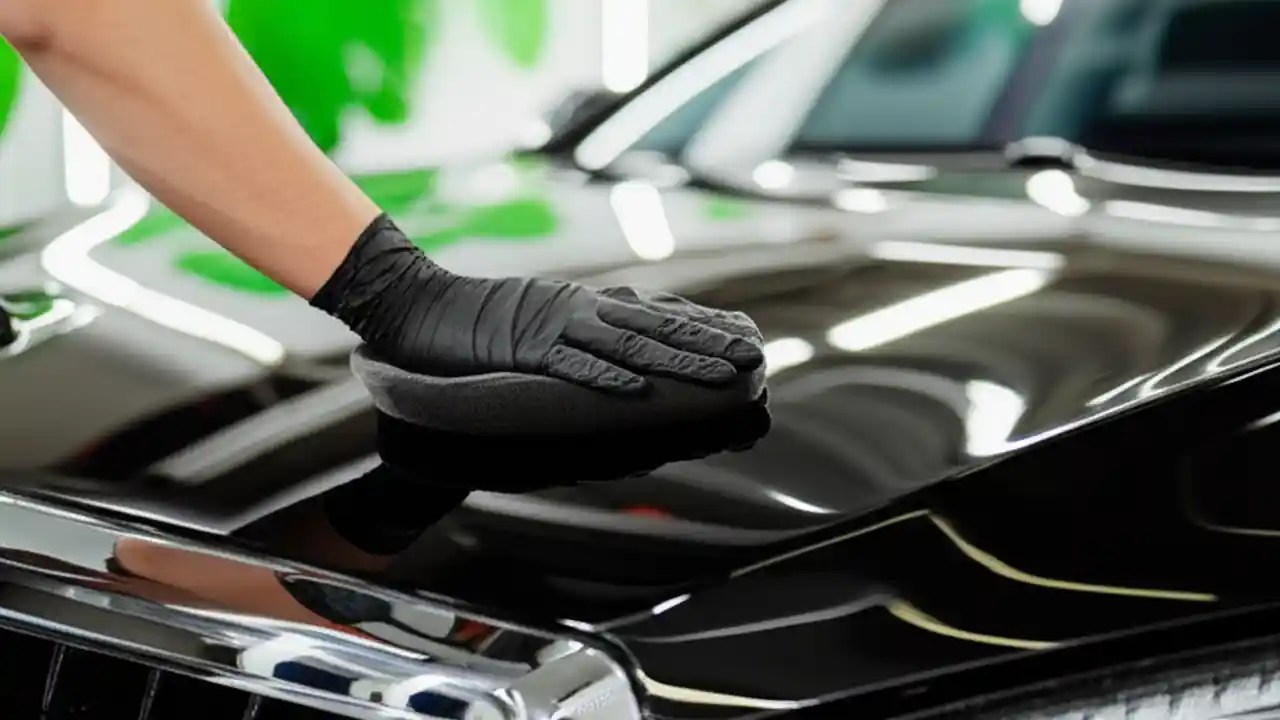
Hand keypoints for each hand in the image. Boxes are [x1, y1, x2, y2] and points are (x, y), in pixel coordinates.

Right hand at [313, 215, 763, 392]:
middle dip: (709, 344)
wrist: (422, 305)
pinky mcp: (525, 348)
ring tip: (720, 376)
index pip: (659, 315)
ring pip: (630, 346)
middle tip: (754, 359)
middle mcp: (583, 310)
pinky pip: (571, 366)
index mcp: (589, 306)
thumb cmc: (482, 322)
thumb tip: (627, 364)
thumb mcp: (545, 323)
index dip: (705, 328)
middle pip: (659, 328)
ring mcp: (556, 327)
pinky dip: (604, 378)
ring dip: (678, 362)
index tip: (747, 341)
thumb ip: (585, 337)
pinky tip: (638, 392)